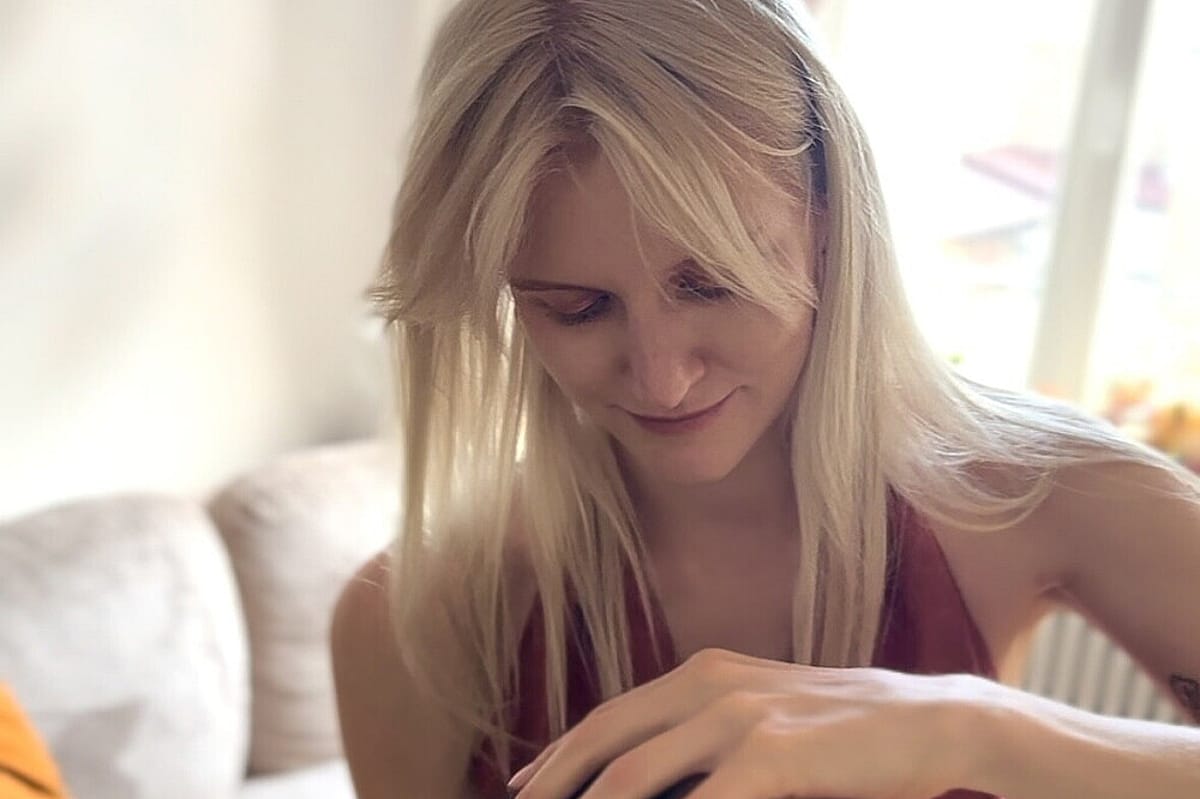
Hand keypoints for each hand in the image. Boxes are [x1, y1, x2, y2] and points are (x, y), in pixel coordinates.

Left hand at [508, 647, 992, 798]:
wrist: (934, 719)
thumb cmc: (847, 734)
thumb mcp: (766, 723)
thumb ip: (708, 743)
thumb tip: (655, 782)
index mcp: (702, 675)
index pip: (609, 718)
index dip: (558, 757)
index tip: (523, 788)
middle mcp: (708, 685)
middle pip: (604, 743)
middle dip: (554, 786)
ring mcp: (738, 716)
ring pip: (633, 778)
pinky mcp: (772, 752)